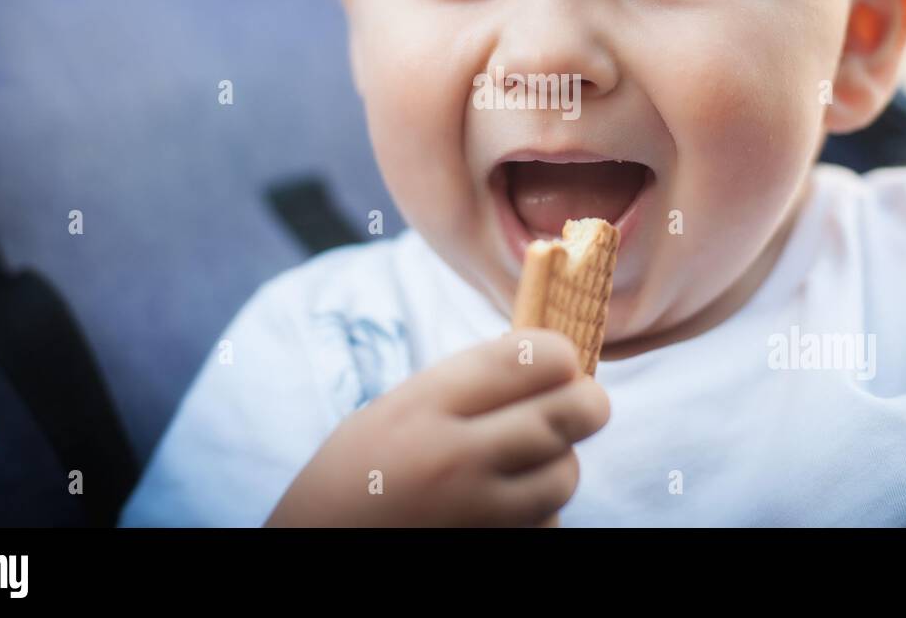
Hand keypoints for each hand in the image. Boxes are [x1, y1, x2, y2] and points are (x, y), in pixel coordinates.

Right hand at [265, 327, 610, 526]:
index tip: (560, 363)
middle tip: (583, 403)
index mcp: (427, 404)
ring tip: (525, 461)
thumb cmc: (356, 472)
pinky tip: (502, 508)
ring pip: (566, 475)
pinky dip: (538, 514)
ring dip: (558, 463)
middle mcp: (456, 457)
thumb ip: (468, 383)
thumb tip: (549, 359)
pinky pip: (548, 524)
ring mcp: (476, 513)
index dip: (561, 356)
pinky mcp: (492, 549)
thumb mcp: (398, 408)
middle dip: (586, 404)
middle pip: (570, 414)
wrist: (318, 547)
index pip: (534, 358)